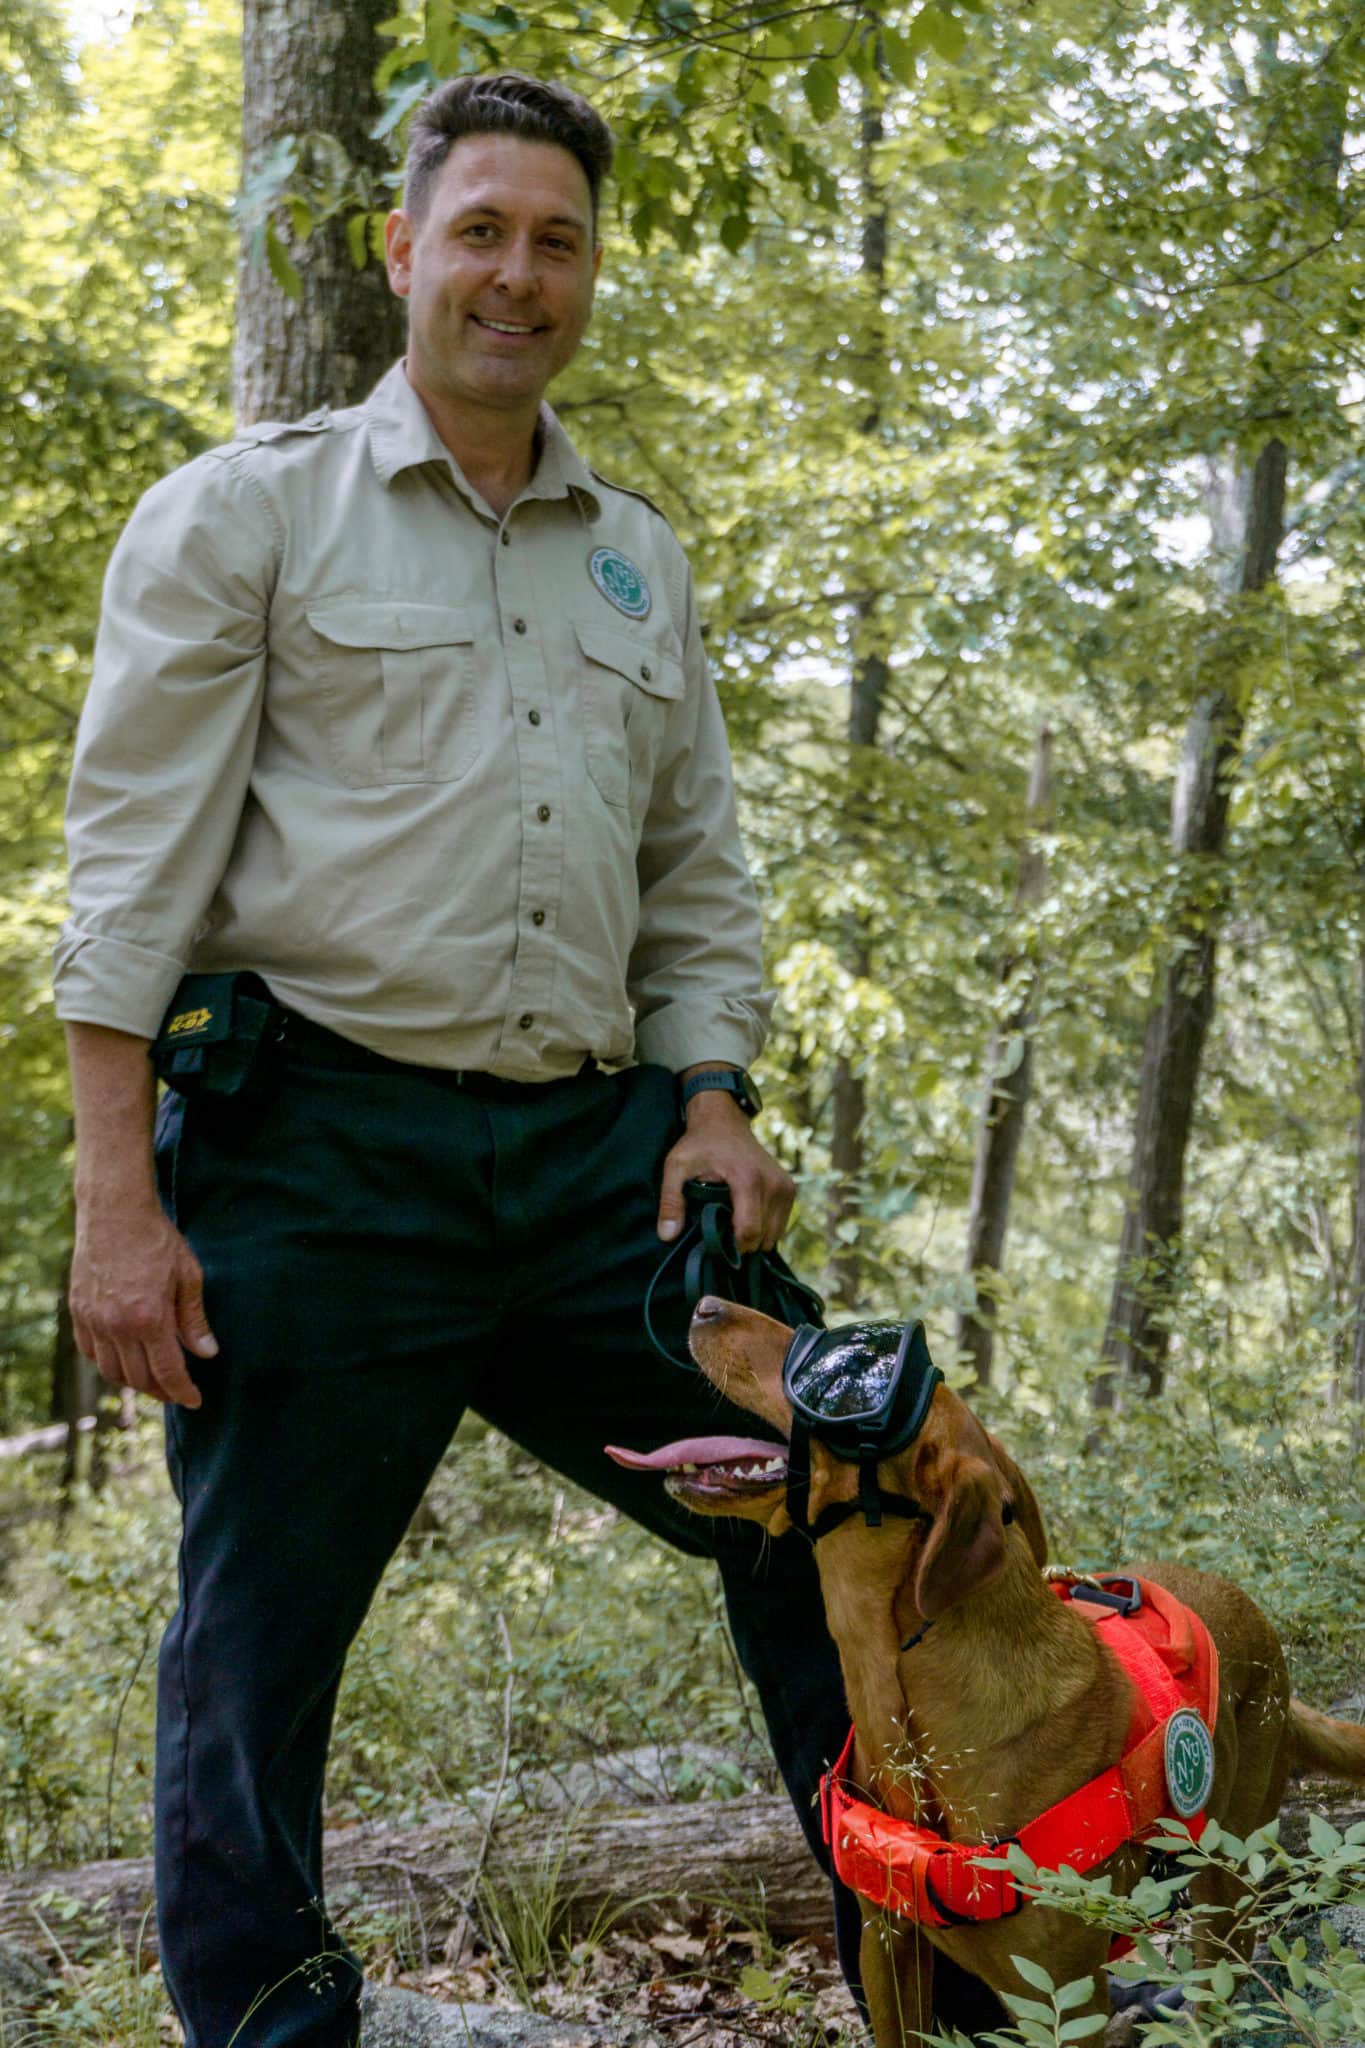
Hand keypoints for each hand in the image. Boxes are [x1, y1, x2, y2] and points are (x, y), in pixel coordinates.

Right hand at [69, 1196, 215, 1409]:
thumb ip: (194, 1319)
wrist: (115, 1212)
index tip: (194, 1400)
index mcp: (149, 1318)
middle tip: (177, 1391)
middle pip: (139, 1378)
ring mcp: (93, 1320)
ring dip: (134, 1382)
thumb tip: (207, 1353)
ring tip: (153, 1380)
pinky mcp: (78, 1312)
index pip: (167, 1372)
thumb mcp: (188, 1275)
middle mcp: (117, 1326)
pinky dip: (108, 1364)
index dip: (182, 1391)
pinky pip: (91, 1353)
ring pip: (112, 1372)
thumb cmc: (157, 1240)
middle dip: (161, 1391)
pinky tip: (124, 1361)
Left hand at [656, 1089, 794, 1253]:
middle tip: (721, 1235)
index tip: (715, 1247)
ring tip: (732, 1225)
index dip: (732, 1247)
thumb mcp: (676, 1167)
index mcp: (748, 1180)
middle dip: (742, 1245)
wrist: (724, 1119)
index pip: (749, 1231)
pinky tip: (746, 1216)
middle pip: (763, 1237)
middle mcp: (773, 1184)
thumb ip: (670, 1201)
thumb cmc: (699, 1143)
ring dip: (755, 1237)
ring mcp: (785, 1186)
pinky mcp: (789, 1187)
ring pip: (774, 1234)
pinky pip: (781, 1223)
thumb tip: (667, 1236)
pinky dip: (765, 1227)